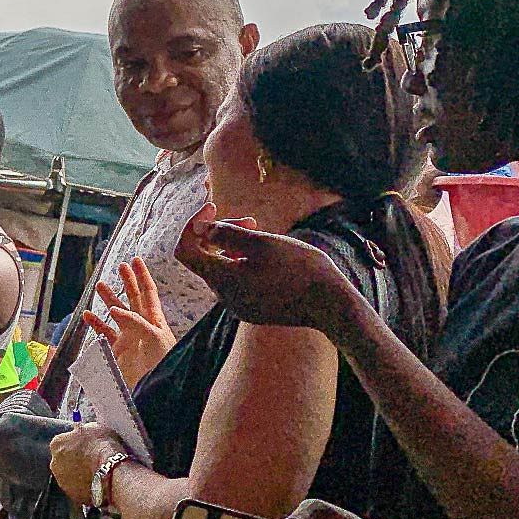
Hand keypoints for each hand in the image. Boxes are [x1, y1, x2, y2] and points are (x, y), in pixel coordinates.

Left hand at [48, 422, 129, 506]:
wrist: (112, 471)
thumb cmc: (104, 446)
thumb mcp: (94, 428)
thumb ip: (83, 431)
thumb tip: (83, 432)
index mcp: (57, 444)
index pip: (63, 442)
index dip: (76, 443)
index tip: (86, 445)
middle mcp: (54, 463)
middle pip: (64, 460)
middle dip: (75, 460)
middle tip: (91, 459)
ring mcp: (62, 482)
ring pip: (70, 476)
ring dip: (79, 474)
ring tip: (96, 472)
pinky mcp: (72, 495)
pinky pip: (78, 489)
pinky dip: (85, 487)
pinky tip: (97, 483)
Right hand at [82, 258, 175, 387]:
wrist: (154, 390)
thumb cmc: (162, 364)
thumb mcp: (155, 339)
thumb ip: (136, 322)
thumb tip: (114, 309)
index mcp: (154, 321)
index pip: (148, 293)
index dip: (142, 276)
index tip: (136, 260)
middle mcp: (141, 326)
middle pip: (132, 298)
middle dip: (126, 282)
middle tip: (119, 266)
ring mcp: (128, 338)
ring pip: (115, 314)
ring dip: (108, 300)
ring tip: (100, 286)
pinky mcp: (117, 351)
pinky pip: (104, 334)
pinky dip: (95, 324)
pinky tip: (87, 316)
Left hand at [175, 203, 354, 333]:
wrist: (332, 305)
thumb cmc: (300, 269)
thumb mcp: (262, 242)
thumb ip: (225, 234)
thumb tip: (199, 228)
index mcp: (222, 281)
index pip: (186, 251)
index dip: (193, 226)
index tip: (213, 208)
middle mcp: (225, 298)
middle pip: (208, 258)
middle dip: (222, 235)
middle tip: (251, 222)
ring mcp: (240, 306)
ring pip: (225, 269)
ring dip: (236, 248)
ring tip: (265, 236)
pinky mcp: (255, 310)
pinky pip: (240, 282)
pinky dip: (247, 264)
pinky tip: (272, 257)